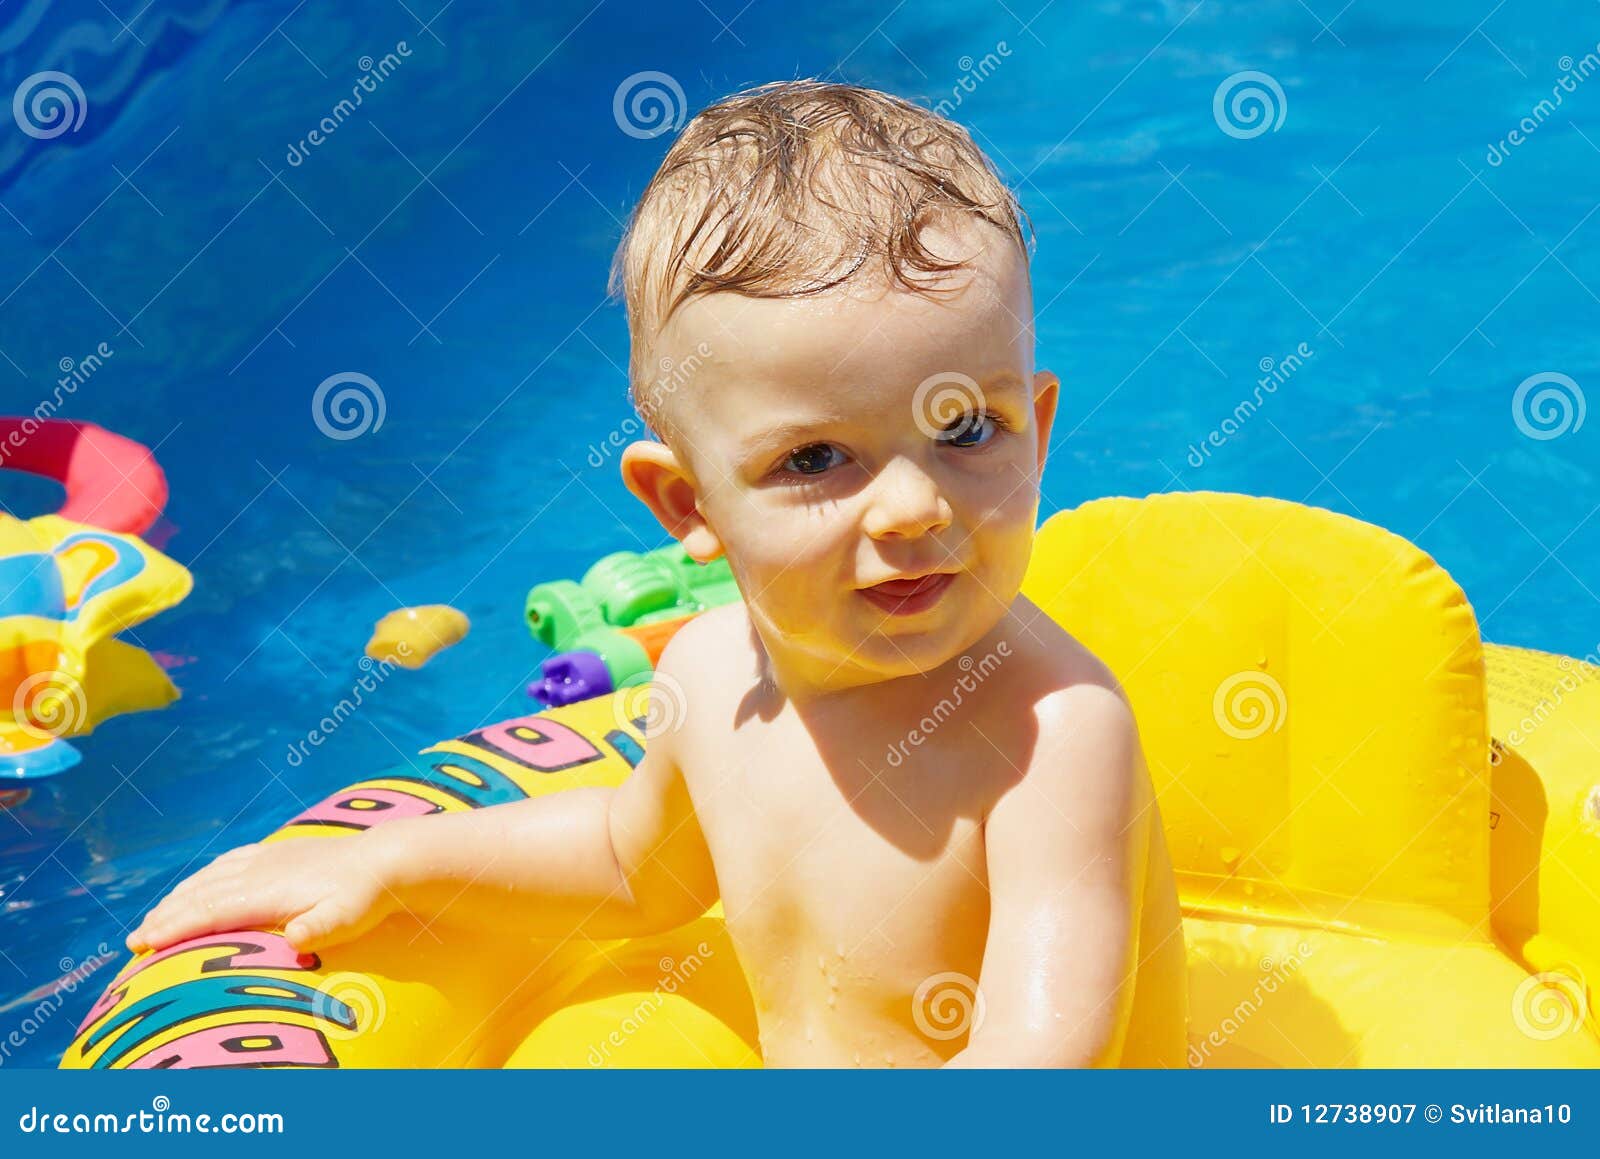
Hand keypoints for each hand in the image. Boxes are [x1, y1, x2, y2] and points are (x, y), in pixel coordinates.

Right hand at [126, 833, 400, 954]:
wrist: (385, 859)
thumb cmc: (365, 898)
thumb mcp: (347, 919)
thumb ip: (319, 930)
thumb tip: (295, 940)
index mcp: (270, 892)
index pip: (212, 911)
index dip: (176, 927)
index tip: (144, 942)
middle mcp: (261, 872)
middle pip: (202, 895)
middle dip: (166, 916)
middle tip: (133, 941)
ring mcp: (267, 859)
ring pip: (211, 877)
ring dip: (180, 897)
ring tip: (154, 918)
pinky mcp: (277, 852)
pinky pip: (230, 862)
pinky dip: (206, 875)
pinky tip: (198, 882)